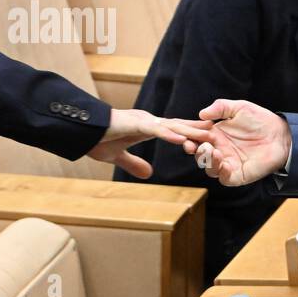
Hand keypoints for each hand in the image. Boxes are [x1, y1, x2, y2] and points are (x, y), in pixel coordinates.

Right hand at [87, 109, 211, 178]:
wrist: (77, 130)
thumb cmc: (95, 139)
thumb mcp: (117, 156)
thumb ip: (133, 163)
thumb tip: (149, 174)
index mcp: (147, 128)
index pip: (175, 131)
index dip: (192, 135)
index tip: (210, 141)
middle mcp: (149, 122)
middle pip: (179, 128)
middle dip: (199, 133)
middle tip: (220, 137)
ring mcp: (142, 122)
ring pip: (172, 127)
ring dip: (190, 133)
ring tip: (210, 137)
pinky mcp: (133, 125)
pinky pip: (155, 130)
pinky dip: (168, 134)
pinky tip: (181, 139)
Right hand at [175, 98, 290, 186]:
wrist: (281, 134)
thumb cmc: (260, 120)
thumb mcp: (239, 108)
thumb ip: (221, 108)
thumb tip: (201, 113)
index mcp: (215, 136)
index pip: (196, 138)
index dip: (187, 136)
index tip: (182, 133)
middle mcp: (219, 150)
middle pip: (198, 155)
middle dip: (193, 150)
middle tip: (191, 145)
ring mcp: (228, 164)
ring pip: (209, 168)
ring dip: (206, 161)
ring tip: (212, 150)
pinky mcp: (238, 175)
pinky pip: (224, 178)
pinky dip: (220, 171)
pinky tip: (222, 161)